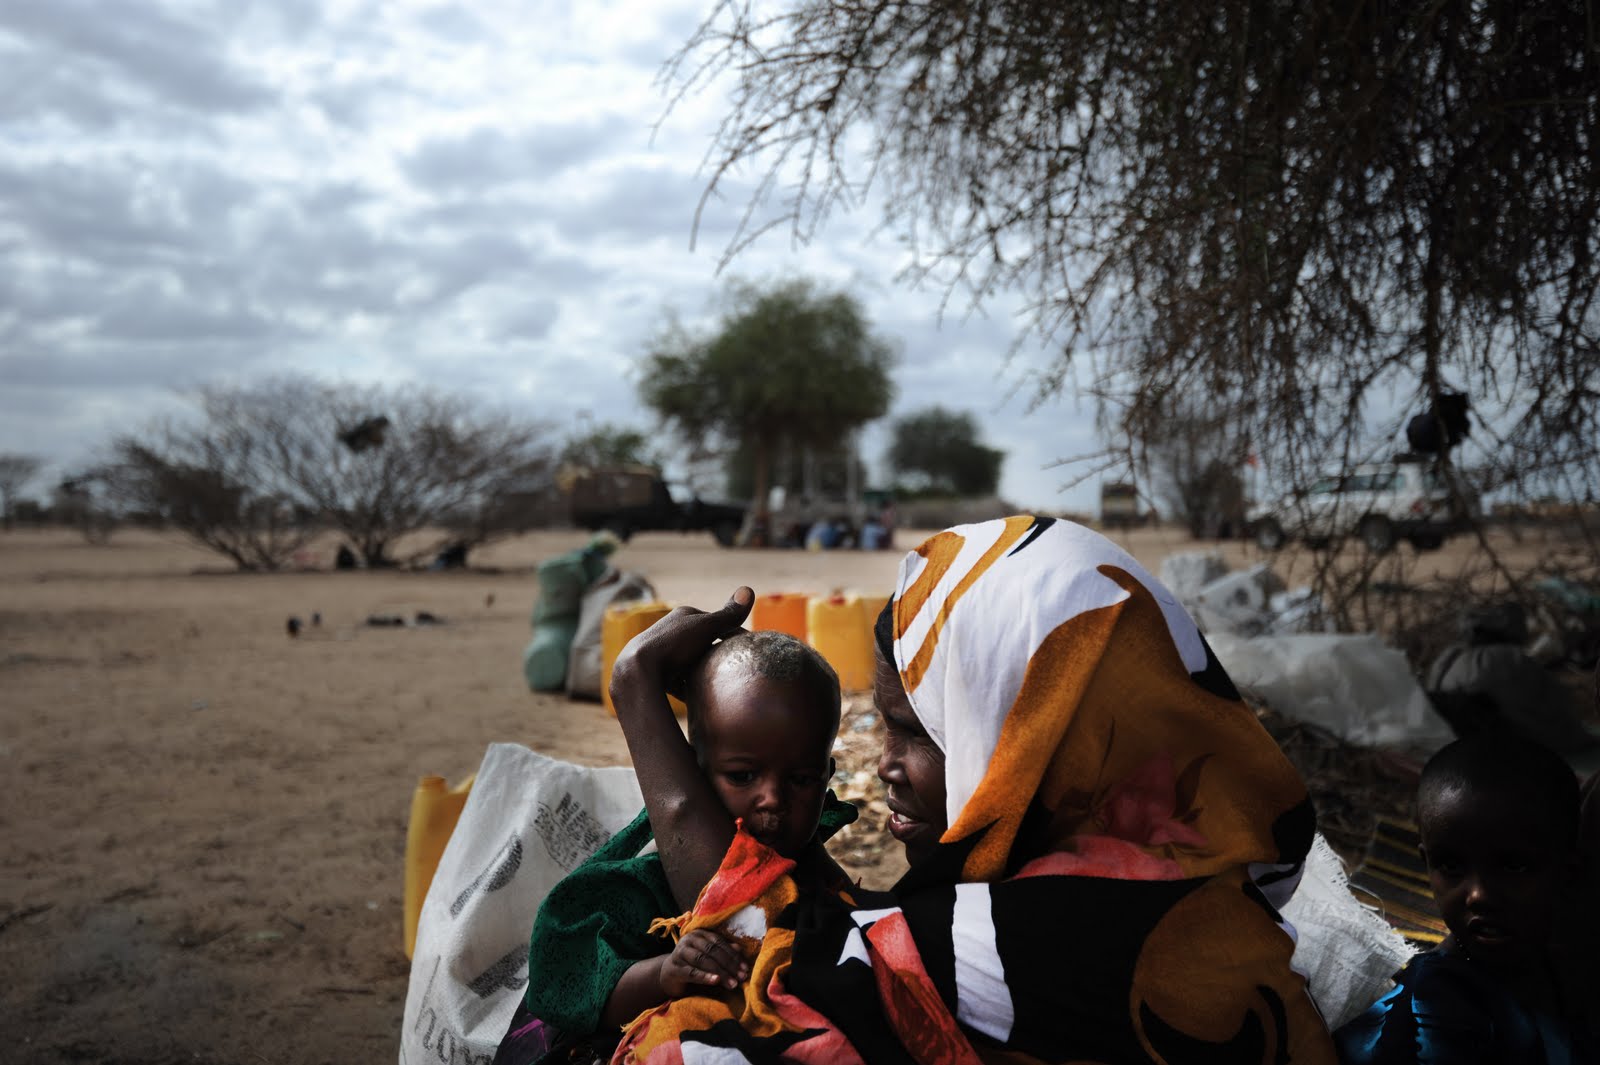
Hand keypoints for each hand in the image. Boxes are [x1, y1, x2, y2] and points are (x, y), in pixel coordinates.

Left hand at [610, 587, 754, 702]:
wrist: (637, 671)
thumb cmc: (673, 644)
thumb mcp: (706, 627)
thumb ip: (728, 614)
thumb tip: (749, 589)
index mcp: (682, 615)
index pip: (714, 622)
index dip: (732, 633)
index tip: (747, 648)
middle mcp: (670, 630)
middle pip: (701, 641)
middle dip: (715, 652)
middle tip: (733, 667)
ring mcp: (661, 652)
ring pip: (689, 660)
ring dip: (701, 670)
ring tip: (717, 682)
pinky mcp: (656, 672)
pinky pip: (678, 679)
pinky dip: (688, 685)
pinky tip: (697, 694)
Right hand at [660, 929, 749, 995]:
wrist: (669, 974)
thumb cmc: (693, 964)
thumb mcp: (708, 956)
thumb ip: (722, 951)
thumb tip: (739, 949)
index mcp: (700, 934)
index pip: (719, 943)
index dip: (733, 955)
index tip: (745, 968)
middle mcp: (689, 940)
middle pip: (712, 951)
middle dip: (729, 965)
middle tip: (741, 977)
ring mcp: (680, 953)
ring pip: (703, 960)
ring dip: (720, 972)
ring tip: (732, 983)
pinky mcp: (674, 968)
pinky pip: (691, 972)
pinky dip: (704, 976)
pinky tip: (715, 981)